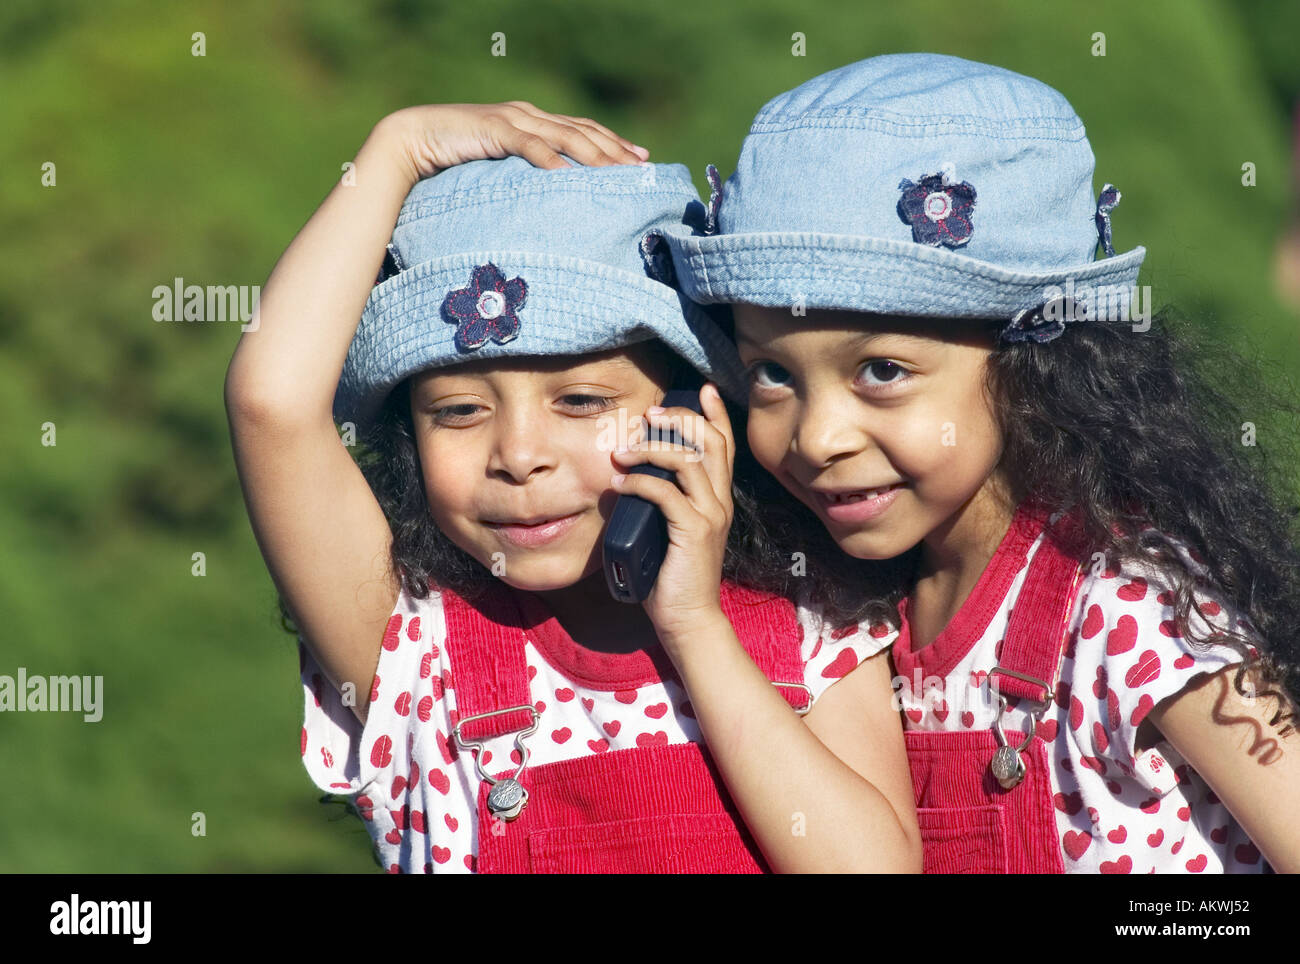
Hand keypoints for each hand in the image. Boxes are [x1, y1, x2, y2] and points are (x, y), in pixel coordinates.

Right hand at [376, 102, 647, 181]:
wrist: (410, 140)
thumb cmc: (452, 161)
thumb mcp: (499, 170)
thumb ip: (523, 177)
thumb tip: (550, 201)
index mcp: (531, 122)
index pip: (582, 131)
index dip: (613, 143)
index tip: (642, 159)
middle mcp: (527, 116)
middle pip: (582, 132)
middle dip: (615, 149)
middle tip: (643, 167)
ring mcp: (511, 120)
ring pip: (564, 136)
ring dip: (594, 154)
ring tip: (618, 172)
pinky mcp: (493, 129)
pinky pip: (530, 145)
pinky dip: (551, 160)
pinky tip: (570, 175)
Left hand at [609, 384, 734, 652]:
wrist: (688, 618)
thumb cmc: (673, 577)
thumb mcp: (671, 530)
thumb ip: (663, 502)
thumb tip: (630, 475)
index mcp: (718, 499)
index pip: (724, 445)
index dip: (714, 413)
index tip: (699, 389)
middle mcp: (720, 502)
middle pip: (708, 442)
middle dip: (679, 419)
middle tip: (650, 415)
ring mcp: (710, 515)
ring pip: (686, 461)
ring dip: (650, 449)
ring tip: (622, 452)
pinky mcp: (693, 531)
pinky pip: (665, 494)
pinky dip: (639, 484)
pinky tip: (619, 486)